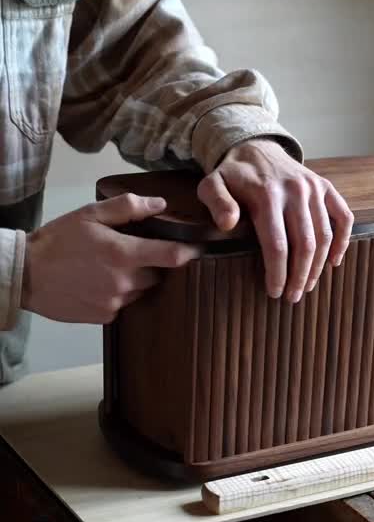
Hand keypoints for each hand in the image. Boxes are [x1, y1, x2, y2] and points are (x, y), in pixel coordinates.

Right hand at [22, 194, 201, 323]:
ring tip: (106, 268)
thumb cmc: (58, 241)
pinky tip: (96, 284)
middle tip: (127, 253)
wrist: (27, 275)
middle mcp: (123, 282)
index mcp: (123, 254)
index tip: (197, 248)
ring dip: (132, 280)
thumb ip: (127, 207)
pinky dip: (116, 294)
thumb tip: (160, 204)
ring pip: (139, 291)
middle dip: (149, 264)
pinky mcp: (105, 317)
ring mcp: (115, 302)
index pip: (171, 256)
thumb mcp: (90, 214)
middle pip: (156, 275)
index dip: (189, 252)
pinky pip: (123, 304)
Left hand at [196, 140, 353, 300]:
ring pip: (324, 235)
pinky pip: (343, 217)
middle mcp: (295, 190)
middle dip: (299, 276)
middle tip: (293, 297)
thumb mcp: (211, 184)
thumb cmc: (232, 175)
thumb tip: (227, 224)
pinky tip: (333, 262)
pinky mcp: (325, 187)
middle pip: (304, 244)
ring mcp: (314, 188)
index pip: (277, 244)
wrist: (256, 147)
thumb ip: (216, 203)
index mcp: (266, 194)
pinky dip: (342, 241)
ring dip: (318, 266)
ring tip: (307, 286)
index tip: (274, 292)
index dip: (278, 272)